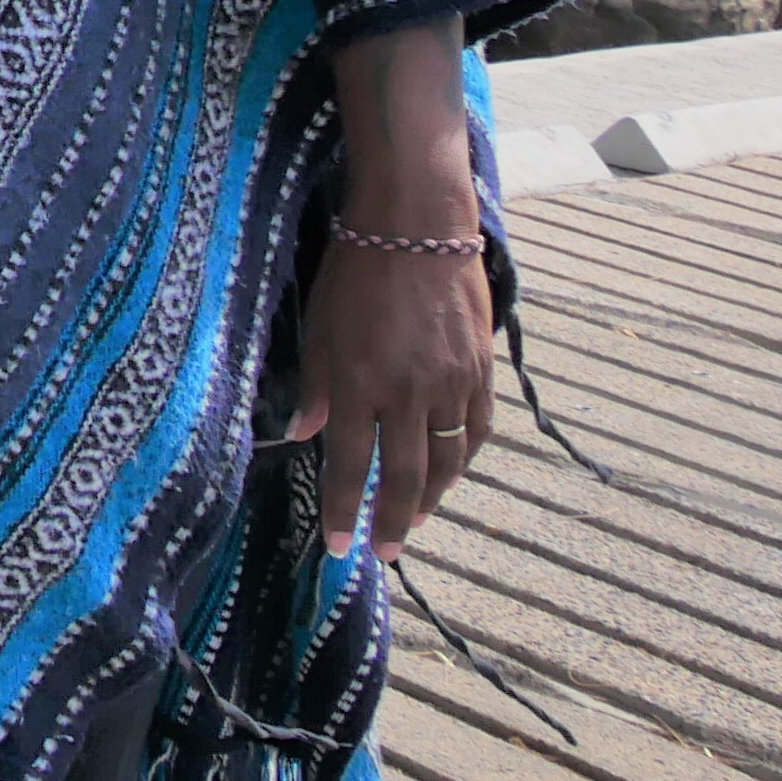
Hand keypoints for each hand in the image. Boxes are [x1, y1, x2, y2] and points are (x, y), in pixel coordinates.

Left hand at [283, 237, 495, 551]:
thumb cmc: (355, 272)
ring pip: (446, 463)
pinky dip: (463, 462)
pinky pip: (476, 433)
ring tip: (414, 522)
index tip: (339, 547)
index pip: (347, 465)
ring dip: (430, 500)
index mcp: (358, 383)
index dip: (343, 510)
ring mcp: (450, 385)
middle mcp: (407, 393)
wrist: (417, 227)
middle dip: (391, 521)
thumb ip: (314, 387)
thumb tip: (300, 436)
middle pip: (403, 478)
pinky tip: (450, 476)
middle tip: (385, 553)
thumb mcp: (319, 327)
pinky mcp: (481, 372)